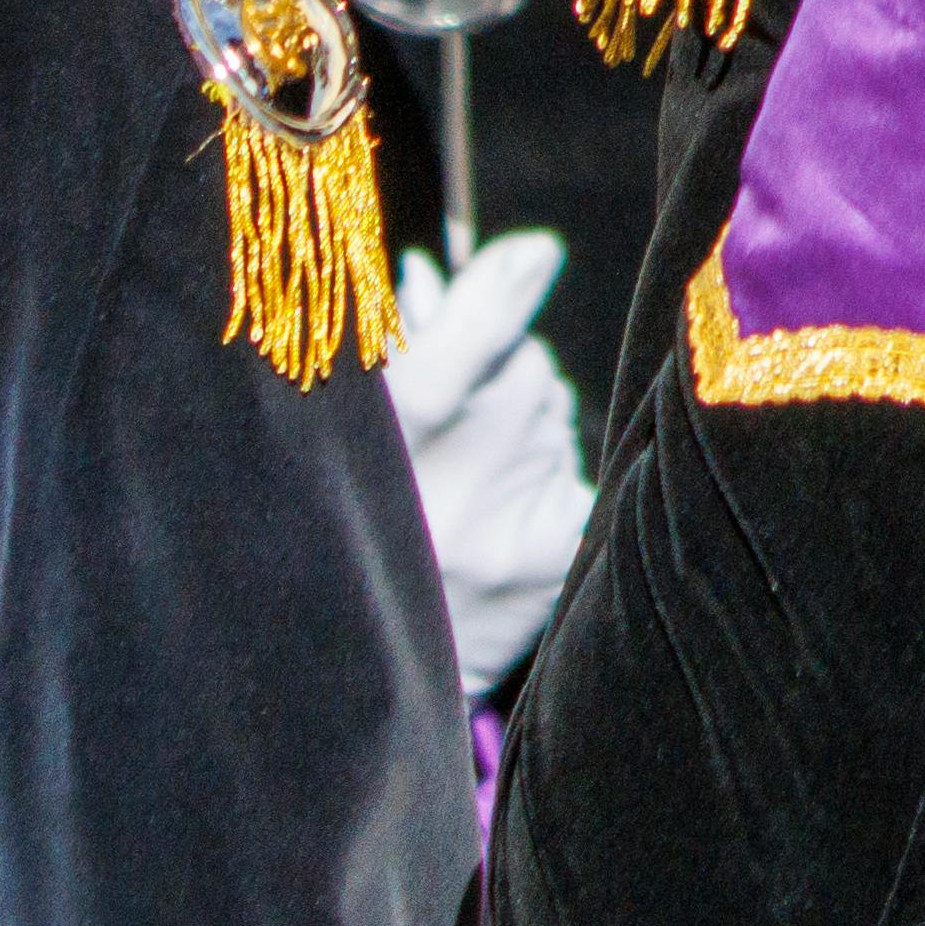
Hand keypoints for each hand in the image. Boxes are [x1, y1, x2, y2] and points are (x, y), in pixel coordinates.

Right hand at [387, 231, 592, 692]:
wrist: (360, 672)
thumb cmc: (346, 524)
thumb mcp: (351, 431)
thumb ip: (390, 347)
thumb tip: (428, 271)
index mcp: (396, 428)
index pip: (481, 321)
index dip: (509, 278)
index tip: (534, 253)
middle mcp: (457, 471)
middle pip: (529, 369)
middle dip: (507, 377)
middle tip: (468, 422)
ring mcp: (510, 521)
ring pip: (555, 419)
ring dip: (529, 429)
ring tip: (476, 483)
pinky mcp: (550, 559)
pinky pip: (578, 474)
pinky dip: (550, 482)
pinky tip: (507, 518)